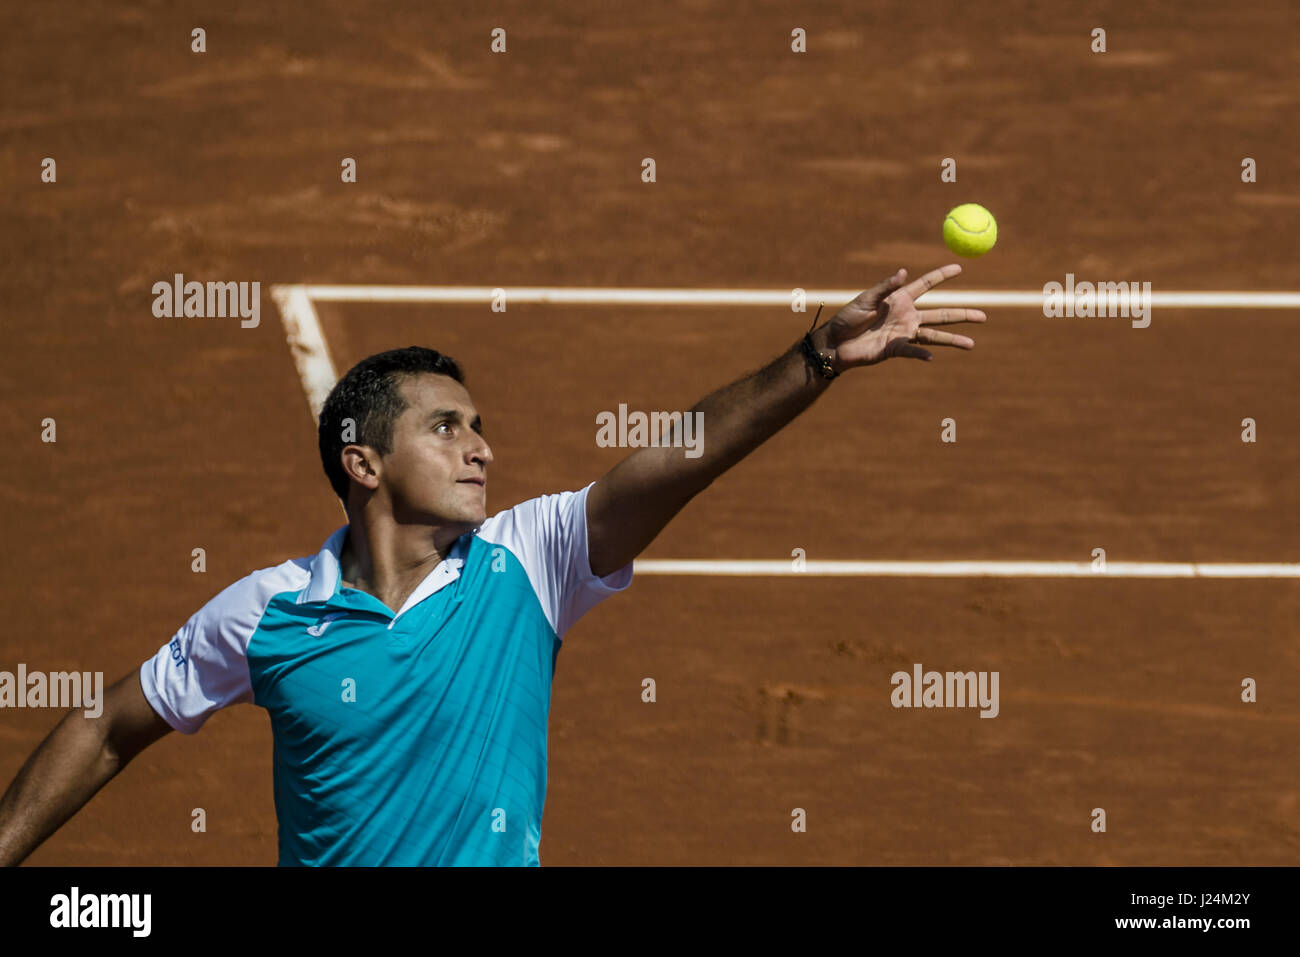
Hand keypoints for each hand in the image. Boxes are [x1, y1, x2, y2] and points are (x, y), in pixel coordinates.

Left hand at [821, 264, 985, 366]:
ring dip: (953, 339)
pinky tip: (931, 357)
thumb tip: (904, 273)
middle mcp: (907, 316)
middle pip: (941, 313)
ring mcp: (904, 333)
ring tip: (972, 344)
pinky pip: (912, 350)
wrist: (835, 343)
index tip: (960, 267)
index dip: (943, 275)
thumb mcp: (866, 299)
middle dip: (963, 314)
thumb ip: (886, 287)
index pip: (927, 284)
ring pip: (934, 335)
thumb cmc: (848, 318)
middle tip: (984, 316)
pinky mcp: (895, 349)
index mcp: (901, 298)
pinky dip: (921, 354)